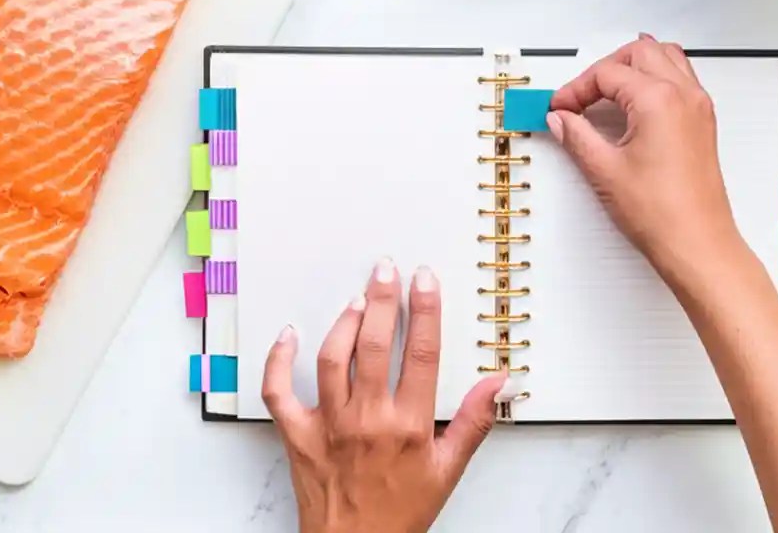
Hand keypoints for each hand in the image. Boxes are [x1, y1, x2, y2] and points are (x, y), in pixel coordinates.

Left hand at [261, 259, 507, 532]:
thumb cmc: (400, 513)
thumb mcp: (448, 470)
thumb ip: (474, 422)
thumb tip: (498, 383)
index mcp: (408, 425)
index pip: (422, 354)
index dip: (426, 310)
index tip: (425, 279)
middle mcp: (367, 419)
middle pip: (375, 344)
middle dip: (382, 299)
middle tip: (385, 269)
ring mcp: (329, 424)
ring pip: (332, 359)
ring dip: (344, 323)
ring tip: (357, 299)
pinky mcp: (298, 435)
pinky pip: (280, 391)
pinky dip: (279, 360)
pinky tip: (289, 334)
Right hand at [547, 35, 748, 294]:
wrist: (697, 244)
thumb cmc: (663, 214)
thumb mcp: (604, 171)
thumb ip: (577, 136)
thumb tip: (562, 120)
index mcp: (659, 100)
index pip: (608, 73)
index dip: (577, 88)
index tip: (560, 108)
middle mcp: (684, 95)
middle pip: (639, 53)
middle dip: (605, 69)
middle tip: (580, 97)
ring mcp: (698, 107)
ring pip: (666, 58)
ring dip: (634, 65)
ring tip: (607, 90)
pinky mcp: (703, 123)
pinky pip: (681, 79)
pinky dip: (656, 78)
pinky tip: (636, 104)